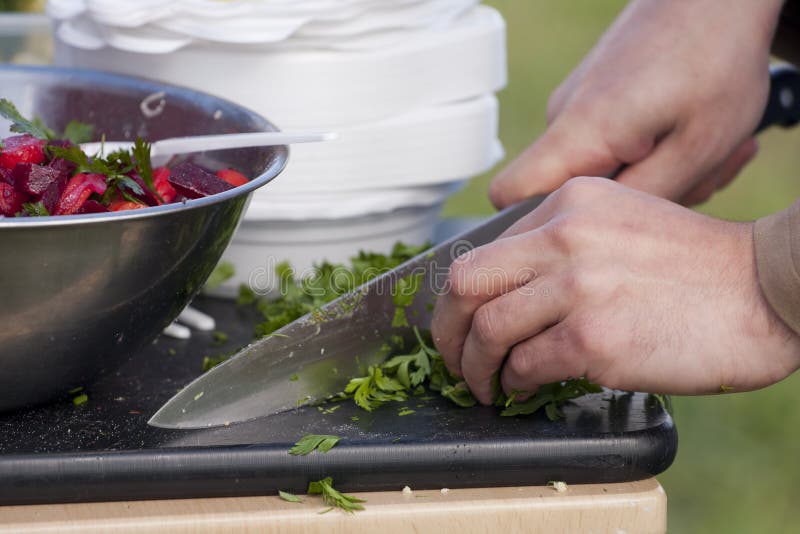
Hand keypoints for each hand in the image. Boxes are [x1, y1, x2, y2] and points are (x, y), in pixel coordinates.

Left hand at [432, 178, 799, 403]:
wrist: (767, 289)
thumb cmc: (696, 266)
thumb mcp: (621, 222)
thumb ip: (563, 242)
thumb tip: (510, 292)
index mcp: (568, 203)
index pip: (482, 251)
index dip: (459, 298)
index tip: (460, 324)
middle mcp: (566, 236)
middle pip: (467, 285)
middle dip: (447, 331)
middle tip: (454, 359)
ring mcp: (579, 285)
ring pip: (488, 329)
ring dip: (476, 366)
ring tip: (485, 385)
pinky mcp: (595, 337)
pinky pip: (526, 364)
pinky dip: (515, 382)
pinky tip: (523, 389)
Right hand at [489, 0, 783, 208]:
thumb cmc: (715, 57)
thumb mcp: (696, 149)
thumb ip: (641, 201)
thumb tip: (600, 235)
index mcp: (578, 131)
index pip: (508, 197)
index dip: (530, 227)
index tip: (582, 234)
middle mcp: (564, 116)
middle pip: (565, 191)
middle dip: (627, 201)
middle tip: (689, 181)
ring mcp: (577, 103)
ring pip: (599, 167)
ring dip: (654, 171)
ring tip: (701, 149)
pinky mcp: (595, 95)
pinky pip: (612, 142)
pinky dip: (654, 147)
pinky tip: (691, 131)